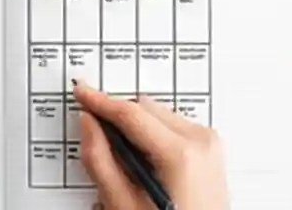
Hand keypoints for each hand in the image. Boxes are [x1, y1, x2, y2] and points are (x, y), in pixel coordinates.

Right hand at [75, 83, 229, 209]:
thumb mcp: (125, 206)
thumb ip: (101, 161)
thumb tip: (89, 126)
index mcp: (181, 153)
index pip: (130, 113)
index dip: (99, 101)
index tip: (81, 93)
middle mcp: (200, 140)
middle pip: (144, 108)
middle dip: (118, 120)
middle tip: (100, 143)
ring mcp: (209, 143)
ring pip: (158, 114)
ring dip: (137, 130)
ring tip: (129, 166)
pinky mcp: (210, 149)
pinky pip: (173, 126)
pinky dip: (154, 137)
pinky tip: (147, 165)